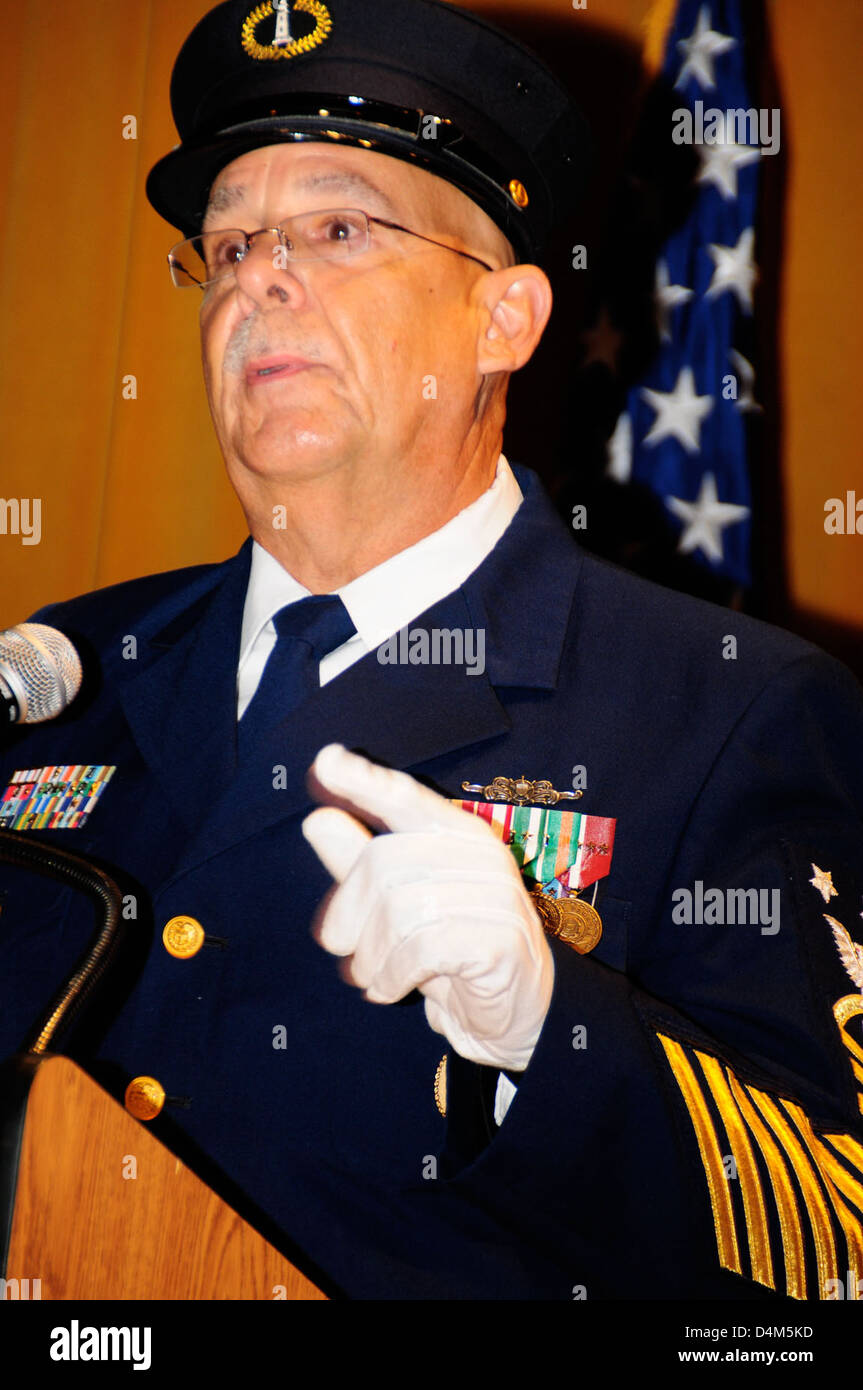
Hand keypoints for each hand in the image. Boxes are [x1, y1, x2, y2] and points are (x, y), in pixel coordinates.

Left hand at [302, 744, 553, 1070]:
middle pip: (382, 863)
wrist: (512, 1015)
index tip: (326, 760)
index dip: (365, 781)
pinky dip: (390, 976)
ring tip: (371, 975)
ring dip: (369, 956)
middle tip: (343, 949)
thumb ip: (359, 864)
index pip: (404, 798)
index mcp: (456, 835)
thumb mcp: (398, 908)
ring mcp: (496, 896)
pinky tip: (389, 988)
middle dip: (348, 914)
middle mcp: (480, 855)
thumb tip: (315, 819)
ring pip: (398, 911)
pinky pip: (420, 949)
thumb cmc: (450, 953)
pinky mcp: (500, 941)